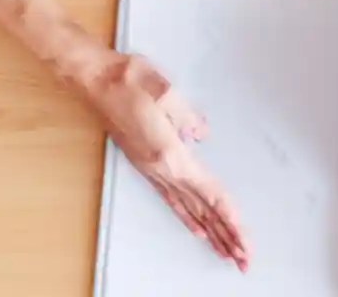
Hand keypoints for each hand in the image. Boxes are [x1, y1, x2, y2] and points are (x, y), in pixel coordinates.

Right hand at [82, 49, 249, 270]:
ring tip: (226, 252)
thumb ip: (188, 116)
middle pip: (201, 209)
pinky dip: (187, 217)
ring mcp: (151, 169)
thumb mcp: (165, 91)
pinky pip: (172, 199)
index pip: (208, 193)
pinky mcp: (145, 164)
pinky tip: (196, 228)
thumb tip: (202, 133)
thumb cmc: (126, 79)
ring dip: (210, 233)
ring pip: (187, 210)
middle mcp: (161, 168)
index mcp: (170, 154)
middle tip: (244, 258)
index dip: (229, 217)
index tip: (243, 237)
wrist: (93, 78)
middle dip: (225, 235)